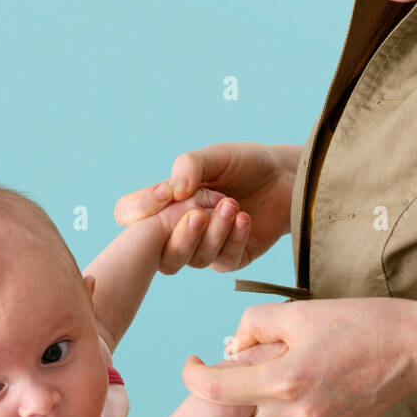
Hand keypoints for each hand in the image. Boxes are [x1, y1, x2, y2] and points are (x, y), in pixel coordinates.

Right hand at [114, 142, 300, 275]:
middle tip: (198, 213)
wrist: (287, 176)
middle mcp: (179, 230)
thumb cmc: (246, 163)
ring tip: (231, 205)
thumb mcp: (215, 155)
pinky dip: (233, 238)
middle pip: (158, 252)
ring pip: (192, 259)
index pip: (130, 216)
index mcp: (165, 203)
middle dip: (178, 235)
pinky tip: (243, 218)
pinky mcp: (231, 259)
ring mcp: (204, 248)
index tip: (164, 194)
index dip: (139, 210)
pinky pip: (222, 260)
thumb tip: (171, 191)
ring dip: (212, 233)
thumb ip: (189, 166)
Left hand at [183, 298, 416, 416]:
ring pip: (270, 414)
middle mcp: (296, 413)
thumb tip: (233, 346)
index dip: (192, 375)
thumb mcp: (298, 312)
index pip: (213, 389)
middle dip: (241, 380)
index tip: (191, 361)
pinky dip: (299, 400)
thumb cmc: (361, 323)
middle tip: (262, 352)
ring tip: (300, 360)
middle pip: (241, 405)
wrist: (416, 349)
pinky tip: (325, 377)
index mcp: (282, 380)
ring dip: (270, 390)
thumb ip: (253, 326)